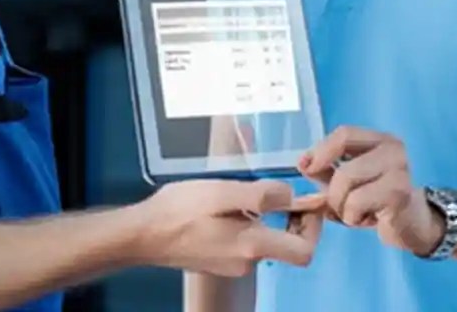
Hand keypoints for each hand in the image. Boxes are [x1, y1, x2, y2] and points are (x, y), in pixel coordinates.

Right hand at [135, 179, 324, 276]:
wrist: (141, 234)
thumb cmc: (179, 210)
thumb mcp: (223, 192)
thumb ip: (261, 194)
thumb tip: (290, 195)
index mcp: (252, 245)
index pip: (304, 251)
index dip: (314, 227)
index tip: (307, 202)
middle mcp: (247, 261)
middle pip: (289, 248)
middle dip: (295, 220)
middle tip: (285, 192)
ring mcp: (232, 264)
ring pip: (267, 243)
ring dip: (271, 219)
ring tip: (254, 193)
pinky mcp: (219, 260)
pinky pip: (247, 243)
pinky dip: (251, 225)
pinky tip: (233, 205)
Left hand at [300, 126, 441, 254]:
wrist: (412, 225)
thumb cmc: (377, 200)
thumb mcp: (348, 181)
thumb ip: (325, 169)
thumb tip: (303, 163)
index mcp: (379, 139)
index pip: (344, 133)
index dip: (321, 150)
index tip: (305, 167)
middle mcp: (393, 149)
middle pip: (343, 166)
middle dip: (332, 193)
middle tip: (339, 206)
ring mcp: (399, 171)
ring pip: (347, 182)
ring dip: (342, 206)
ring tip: (356, 212)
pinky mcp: (399, 194)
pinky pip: (356, 203)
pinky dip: (353, 217)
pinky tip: (369, 218)